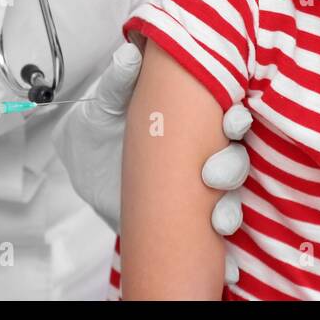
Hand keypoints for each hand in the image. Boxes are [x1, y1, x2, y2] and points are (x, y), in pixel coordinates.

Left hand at [52, 41, 249, 284]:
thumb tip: (129, 54)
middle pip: (235, 161)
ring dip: (231, 211)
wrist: (83, 174)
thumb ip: (117, 84)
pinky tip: (230, 265)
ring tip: (220, 220)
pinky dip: (227, 254)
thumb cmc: (96, 132)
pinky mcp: (187, 224)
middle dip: (233, 168)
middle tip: (212, 175)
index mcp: (190, 123)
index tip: (234, 123)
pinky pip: (214, 241)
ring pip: (230, 201)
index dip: (237, 122)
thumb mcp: (101, 108)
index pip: (228, 120)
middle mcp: (202, 156)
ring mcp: (196, 192)